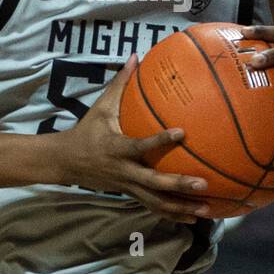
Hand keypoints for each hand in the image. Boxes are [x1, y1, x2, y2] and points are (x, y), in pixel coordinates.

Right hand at [56, 53, 212, 223]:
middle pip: (153, 182)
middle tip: (203, 184)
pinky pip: (154, 207)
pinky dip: (173, 214)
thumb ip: (121, 83)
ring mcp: (127, 186)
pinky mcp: (130, 194)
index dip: (160, 141)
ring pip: (156, 201)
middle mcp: (124, 171)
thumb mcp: (101, 106)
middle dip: (178, 185)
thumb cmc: (87, 131)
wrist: (66, 162)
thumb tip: (136, 56)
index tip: (181, 132)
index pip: (141, 145)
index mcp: (117, 148)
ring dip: (181, 207)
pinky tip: (194, 218)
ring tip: (206, 210)